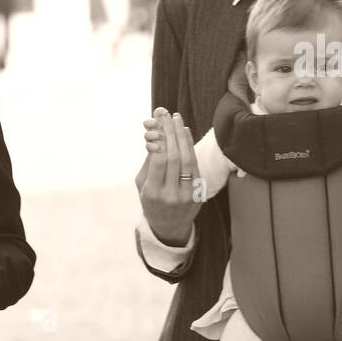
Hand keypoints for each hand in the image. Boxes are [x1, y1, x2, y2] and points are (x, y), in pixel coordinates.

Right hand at [135, 108, 200, 245]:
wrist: (169, 226)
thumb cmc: (151, 201)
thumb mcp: (142, 185)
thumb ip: (148, 163)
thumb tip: (155, 136)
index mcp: (153, 194)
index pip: (159, 161)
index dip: (159, 140)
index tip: (155, 123)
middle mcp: (172, 195)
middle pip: (174, 157)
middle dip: (170, 133)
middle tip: (166, 115)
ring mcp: (188, 194)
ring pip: (188, 160)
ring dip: (182, 136)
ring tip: (176, 119)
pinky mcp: (199, 192)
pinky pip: (195, 165)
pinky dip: (190, 147)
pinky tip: (184, 134)